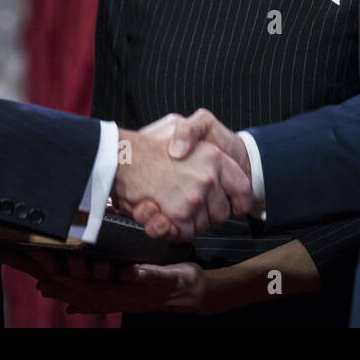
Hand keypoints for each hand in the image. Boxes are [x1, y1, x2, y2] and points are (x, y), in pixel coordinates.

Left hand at [37, 255, 207, 314]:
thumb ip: (151, 274)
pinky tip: (74, 307)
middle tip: (40, 283)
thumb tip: (133, 272)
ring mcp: (124, 301)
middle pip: (85, 297)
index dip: (71, 282)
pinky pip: (99, 303)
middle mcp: (122, 300)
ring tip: (49, 290)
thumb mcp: (170, 275)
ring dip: (69, 295)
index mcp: (128, 293)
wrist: (197, 294)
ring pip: (89, 301)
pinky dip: (84, 304)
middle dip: (62, 289)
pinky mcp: (127, 298)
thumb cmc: (185, 282)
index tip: (52, 274)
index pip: (92, 289)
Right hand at [113, 121, 251, 240]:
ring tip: (171, 208)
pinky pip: (185, 233)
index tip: (234, 207)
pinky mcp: (179, 214)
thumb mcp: (178, 126)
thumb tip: (214, 170)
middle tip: (188, 207)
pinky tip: (162, 217)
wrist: (118, 157)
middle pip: (221, 212)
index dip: (238, 201)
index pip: (242, 188)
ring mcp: (194, 196)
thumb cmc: (146, 145)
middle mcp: (208, 176)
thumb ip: (200, 142)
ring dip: (189, 223)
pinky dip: (174, 230)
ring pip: (204, 225)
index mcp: (214, 156)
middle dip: (207, 215)